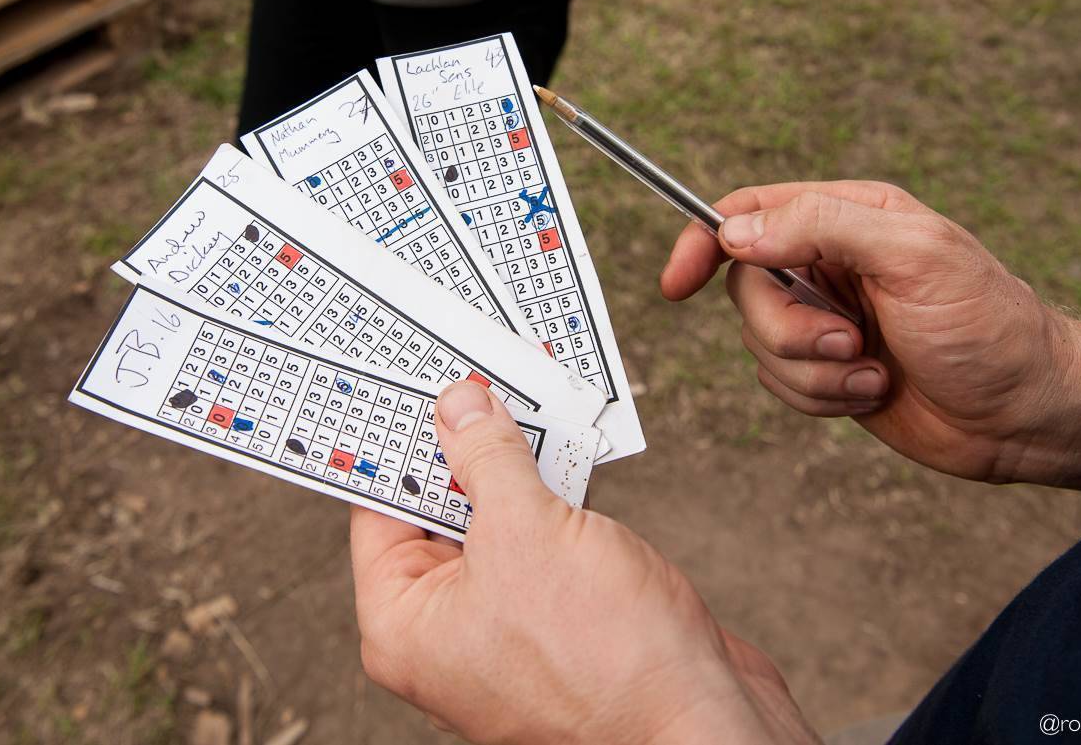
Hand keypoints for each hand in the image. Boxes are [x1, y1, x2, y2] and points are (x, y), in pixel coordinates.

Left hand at [350, 380, 819, 744]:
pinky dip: (556, 492)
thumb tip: (459, 406)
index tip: (408, 381)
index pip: (378, 511)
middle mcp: (447, 632)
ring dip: (518, 461)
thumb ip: (487, 459)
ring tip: (527, 390)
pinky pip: (544, 539)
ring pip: (498, 520)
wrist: (702, 722)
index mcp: (405, 626)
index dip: (398, 441)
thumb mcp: (528, 531)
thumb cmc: (605, 660)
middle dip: (464, 442)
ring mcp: (505, 628)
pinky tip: (572, 441)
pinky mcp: (561, 620)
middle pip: (438, 510)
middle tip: (475, 371)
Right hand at [660, 181, 1080, 488]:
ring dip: (813, 372)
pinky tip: (874, 394)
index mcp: (850, 217)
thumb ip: (820, 229)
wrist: (1030, 415)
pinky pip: (782, 386)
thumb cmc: (990, 327)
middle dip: (788, 330)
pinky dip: (822, 398)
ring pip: (760, 345)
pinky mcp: (831, 374)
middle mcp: (832, 264)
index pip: (750, 213)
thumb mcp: (914, 256)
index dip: (703, 242)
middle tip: (849, 344)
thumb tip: (736, 233)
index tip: (678, 284)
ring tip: (874, 374)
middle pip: (747, 289)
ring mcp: (829, 321)